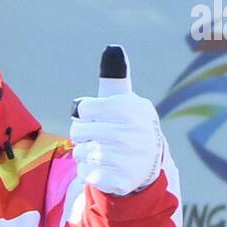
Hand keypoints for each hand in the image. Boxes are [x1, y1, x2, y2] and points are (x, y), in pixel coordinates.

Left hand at [70, 45, 164, 196]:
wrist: (149, 164)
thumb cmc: (129, 125)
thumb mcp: (126, 100)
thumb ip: (115, 77)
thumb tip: (113, 47)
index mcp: (128, 108)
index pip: (82, 109)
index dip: (88, 114)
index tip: (102, 117)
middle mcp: (128, 132)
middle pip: (77, 132)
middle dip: (84, 135)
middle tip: (101, 136)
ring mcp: (124, 158)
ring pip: (79, 153)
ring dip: (86, 154)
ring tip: (104, 152)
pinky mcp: (118, 179)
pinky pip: (85, 173)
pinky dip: (90, 172)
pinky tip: (105, 168)